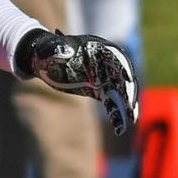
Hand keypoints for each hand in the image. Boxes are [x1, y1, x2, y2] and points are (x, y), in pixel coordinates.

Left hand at [13, 29, 139, 135]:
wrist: (46, 60)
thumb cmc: (49, 50)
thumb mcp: (51, 49)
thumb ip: (58, 49)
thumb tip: (64, 51)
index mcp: (98, 49)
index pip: (116, 57)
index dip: (123, 67)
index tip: (128, 79)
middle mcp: (106, 63)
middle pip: (123, 76)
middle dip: (129, 90)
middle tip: (132, 106)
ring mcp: (104, 77)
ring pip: (120, 92)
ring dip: (127, 105)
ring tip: (132, 119)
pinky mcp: (100, 90)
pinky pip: (112, 103)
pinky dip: (116, 114)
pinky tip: (119, 128)